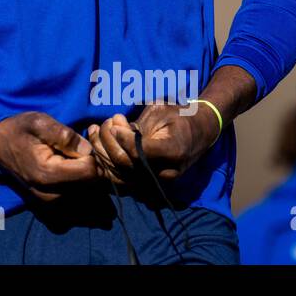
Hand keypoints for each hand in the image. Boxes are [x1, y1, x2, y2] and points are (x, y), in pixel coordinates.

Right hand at [0, 112, 98, 200]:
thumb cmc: (19, 130)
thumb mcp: (39, 122)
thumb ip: (64, 135)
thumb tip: (87, 149)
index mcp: (47, 174)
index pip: (89, 172)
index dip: (90, 154)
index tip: (79, 143)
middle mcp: (50, 195)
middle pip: (90, 183)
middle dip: (89, 165)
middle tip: (74, 149)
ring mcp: (50, 203)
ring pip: (86, 191)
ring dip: (84, 174)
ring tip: (68, 157)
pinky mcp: (51, 204)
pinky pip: (77, 196)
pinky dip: (77, 182)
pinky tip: (66, 168)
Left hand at [86, 102, 219, 185]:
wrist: (199, 133)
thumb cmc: (180, 117)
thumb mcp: (163, 113)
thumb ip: (141, 124)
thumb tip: (116, 131)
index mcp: (173, 152)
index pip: (139, 152)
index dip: (122, 137)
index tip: (115, 120)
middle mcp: (165, 172)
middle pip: (126, 164)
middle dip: (109, 141)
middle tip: (108, 122)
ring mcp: (156, 181)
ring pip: (119, 174)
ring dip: (101, 151)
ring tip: (96, 129)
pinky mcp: (147, 182)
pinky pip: (120, 178)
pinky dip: (104, 163)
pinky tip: (97, 144)